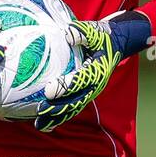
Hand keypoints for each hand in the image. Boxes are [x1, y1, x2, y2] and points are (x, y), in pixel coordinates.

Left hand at [34, 10, 151, 132]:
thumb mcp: (95, 31)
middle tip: (41, 109)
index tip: (48, 90)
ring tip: (40, 124)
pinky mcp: (84, 96)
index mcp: (98, 70)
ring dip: (56, 117)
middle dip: (58, 107)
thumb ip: (82, 32)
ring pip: (73, 109)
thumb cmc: (101, 37)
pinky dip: (59, 118)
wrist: (115, 45)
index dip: (65, 87)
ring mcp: (89, 93)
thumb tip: (68, 34)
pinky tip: (44, 124)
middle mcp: (95, 86)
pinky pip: (72, 109)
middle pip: (75, 101)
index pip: (80, 81)